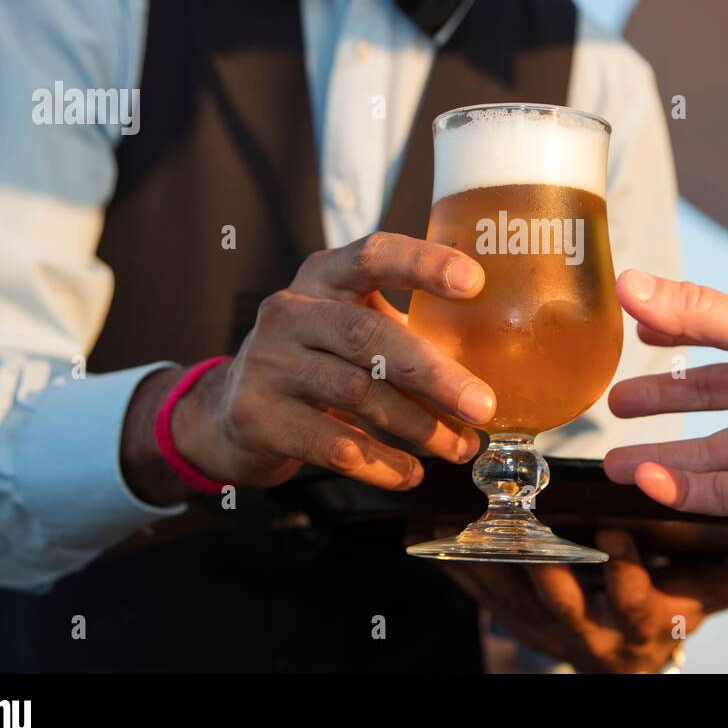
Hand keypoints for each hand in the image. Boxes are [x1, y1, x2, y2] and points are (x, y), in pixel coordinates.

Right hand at [126, 232, 498, 500]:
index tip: (474, 283)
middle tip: (483, 405)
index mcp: (323, 277)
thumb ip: (407, 330)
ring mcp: (268, 362)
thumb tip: (497, 364)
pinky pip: (333, 445)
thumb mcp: (350, 329)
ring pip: (357, 394)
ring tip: (458, 447)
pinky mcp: (257, 415)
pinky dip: (381, 463)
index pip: (373, 254)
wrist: (229, 413)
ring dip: (418, 427)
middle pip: (368, 335)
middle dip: (434, 373)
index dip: (423, 264)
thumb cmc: (317, 364)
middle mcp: (291, 311)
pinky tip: (410, 473)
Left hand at [441, 529, 727, 672]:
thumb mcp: (708, 596)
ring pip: (510, 599)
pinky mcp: (512, 618)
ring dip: (484, 564)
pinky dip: (451, 565)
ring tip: (460, 524)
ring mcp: (545, 629)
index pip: (632, 599)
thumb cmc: (666, 615)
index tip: (615, 532)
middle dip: (542, 568)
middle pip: (560, 604)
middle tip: (525, 529)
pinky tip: (424, 532)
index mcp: (639, 623)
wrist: (620, 660)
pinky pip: (477, 594)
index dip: (622, 571)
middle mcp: (589, 632)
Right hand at [604, 270, 727, 515]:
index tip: (637, 331)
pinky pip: (721, 493)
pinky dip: (683, 492)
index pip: (711, 335)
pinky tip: (651, 483)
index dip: (673, 332)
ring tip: (615, 463)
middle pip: (704, 398)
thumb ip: (694, 312)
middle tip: (615, 403)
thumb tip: (629, 284)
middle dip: (659, 401)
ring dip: (660, 459)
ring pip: (705, 454)